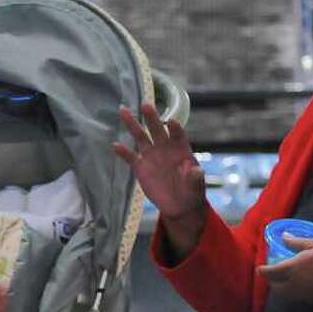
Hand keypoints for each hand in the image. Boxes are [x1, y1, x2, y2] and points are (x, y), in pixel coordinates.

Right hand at [114, 103, 208, 257]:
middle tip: (146, 105)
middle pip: (157, 130)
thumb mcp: (197, 187)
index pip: (178, 135)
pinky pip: (131, 157)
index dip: (175, 128)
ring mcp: (151, 156)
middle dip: (152, 118)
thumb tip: (196, 171)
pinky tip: (115, 146)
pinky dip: (123, 152)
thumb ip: (195, 178)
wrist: (179, 206)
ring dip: (132, 124)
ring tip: (123, 110)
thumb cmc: (192, 192)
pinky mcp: (141, 167)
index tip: (171, 121)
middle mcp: (165, 148)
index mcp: (181, 149)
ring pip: (141, 137)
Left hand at [256, 236, 312, 301]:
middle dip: (271, 281)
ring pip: (288, 295)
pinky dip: (295, 292)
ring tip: (286, 278)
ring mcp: (308, 295)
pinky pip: (300, 298)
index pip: (270, 274)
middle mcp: (298, 285)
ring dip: (283, 288)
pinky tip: (302, 283)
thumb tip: (283, 237)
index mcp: (294, 269)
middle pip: (276, 288)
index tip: (260, 267)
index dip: (263, 270)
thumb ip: (296, 242)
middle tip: (272, 271)